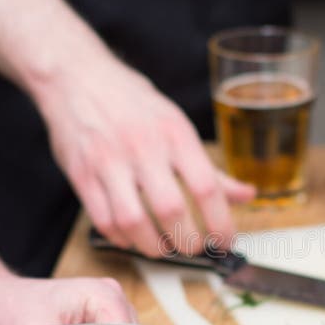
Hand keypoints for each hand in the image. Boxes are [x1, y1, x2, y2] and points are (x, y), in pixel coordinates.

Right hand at [38, 61, 254, 257]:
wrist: (77, 77)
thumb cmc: (134, 104)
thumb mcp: (178, 126)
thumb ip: (210, 168)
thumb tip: (247, 195)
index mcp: (174, 134)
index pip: (205, 187)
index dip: (220, 222)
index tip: (225, 240)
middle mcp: (142, 147)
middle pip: (170, 209)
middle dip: (187, 241)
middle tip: (193, 247)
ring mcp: (108, 161)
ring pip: (133, 221)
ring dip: (152, 246)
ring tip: (164, 247)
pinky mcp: (82, 174)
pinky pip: (103, 220)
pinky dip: (121, 238)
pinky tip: (133, 236)